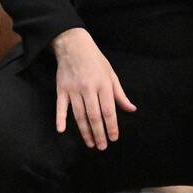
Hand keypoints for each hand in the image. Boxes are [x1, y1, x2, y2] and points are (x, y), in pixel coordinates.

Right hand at [52, 28, 136, 149]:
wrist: (74, 46)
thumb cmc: (96, 61)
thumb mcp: (111, 75)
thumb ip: (120, 94)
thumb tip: (131, 109)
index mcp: (103, 84)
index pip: (109, 110)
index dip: (111, 126)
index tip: (114, 138)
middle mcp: (89, 88)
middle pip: (94, 116)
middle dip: (99, 133)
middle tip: (102, 147)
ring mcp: (74, 89)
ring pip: (79, 115)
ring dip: (84, 131)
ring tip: (90, 143)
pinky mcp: (61, 89)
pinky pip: (61, 106)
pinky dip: (60, 118)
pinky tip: (61, 130)